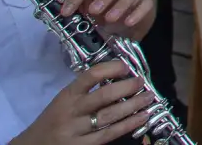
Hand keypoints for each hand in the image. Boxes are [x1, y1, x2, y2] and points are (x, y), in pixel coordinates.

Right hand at [11, 63, 153, 143]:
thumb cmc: (52, 121)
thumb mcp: (63, 101)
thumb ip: (85, 91)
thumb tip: (117, 78)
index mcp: (67, 95)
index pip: (90, 76)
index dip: (110, 69)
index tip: (126, 66)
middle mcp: (71, 111)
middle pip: (103, 96)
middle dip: (127, 87)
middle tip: (141, 81)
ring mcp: (76, 130)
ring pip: (109, 116)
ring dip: (133, 106)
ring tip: (149, 98)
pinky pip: (109, 134)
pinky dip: (128, 125)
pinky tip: (142, 117)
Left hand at [58, 0, 152, 39]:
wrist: (127, 17)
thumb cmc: (102, 12)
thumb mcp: (87, 11)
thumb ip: (77, 11)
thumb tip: (60, 17)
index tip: (65, 12)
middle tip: (93, 11)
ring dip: (119, 5)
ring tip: (109, 19)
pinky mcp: (145, 3)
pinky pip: (144, 4)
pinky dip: (137, 13)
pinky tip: (128, 23)